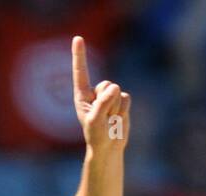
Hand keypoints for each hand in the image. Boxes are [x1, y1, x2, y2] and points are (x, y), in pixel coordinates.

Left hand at [71, 34, 130, 153]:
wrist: (109, 148)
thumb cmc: (97, 136)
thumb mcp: (96, 121)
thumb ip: (103, 103)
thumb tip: (116, 87)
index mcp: (82, 95)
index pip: (81, 72)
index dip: (79, 55)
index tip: (78, 38)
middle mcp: (95, 92)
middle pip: (106, 85)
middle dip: (108, 103)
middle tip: (104, 119)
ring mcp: (109, 95)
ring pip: (117, 91)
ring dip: (116, 109)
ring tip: (110, 121)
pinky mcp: (121, 100)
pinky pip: (127, 99)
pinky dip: (124, 111)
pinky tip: (118, 119)